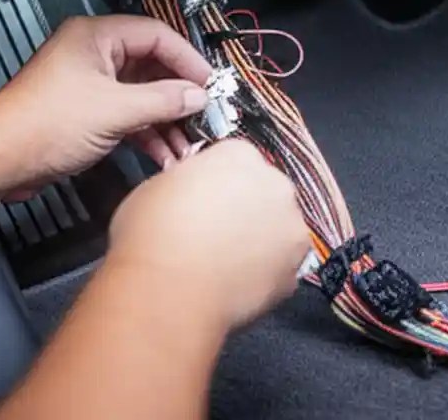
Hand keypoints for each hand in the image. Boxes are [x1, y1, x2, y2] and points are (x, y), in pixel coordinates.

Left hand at [0, 15, 211, 198]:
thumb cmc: (39, 124)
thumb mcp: (115, 110)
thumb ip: (162, 100)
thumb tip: (196, 95)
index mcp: (95, 37)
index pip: (156, 35)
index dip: (187, 59)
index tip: (209, 82)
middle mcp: (92, 54)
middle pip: (151, 66)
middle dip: (179, 95)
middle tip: (205, 113)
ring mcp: (89, 84)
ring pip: (141, 95)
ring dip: (166, 120)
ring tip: (189, 142)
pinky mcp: (86, 113)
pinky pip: (128, 116)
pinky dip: (147, 133)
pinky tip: (165, 153)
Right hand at [106, 139, 310, 331]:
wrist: (170, 292)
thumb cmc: (152, 236)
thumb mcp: (156, 185)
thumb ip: (188, 180)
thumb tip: (191, 192)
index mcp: (239, 155)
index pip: (236, 158)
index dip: (218, 179)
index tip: (205, 196)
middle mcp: (274, 184)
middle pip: (264, 189)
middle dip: (246, 206)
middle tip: (214, 229)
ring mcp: (290, 228)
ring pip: (278, 228)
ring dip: (260, 239)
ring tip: (224, 260)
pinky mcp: (294, 271)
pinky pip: (281, 266)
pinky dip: (264, 273)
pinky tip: (233, 282)